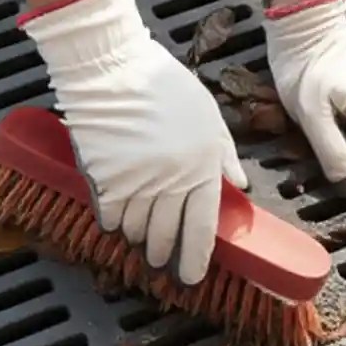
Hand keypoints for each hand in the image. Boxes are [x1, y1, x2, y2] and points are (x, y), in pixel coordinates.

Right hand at [21, 0, 247, 284]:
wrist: (111, 68)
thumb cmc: (162, 85)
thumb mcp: (208, 115)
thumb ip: (223, 154)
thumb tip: (240, 185)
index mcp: (201, 166)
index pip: (202, 226)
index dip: (197, 257)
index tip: (192, 277)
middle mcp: (171, 181)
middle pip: (166, 235)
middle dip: (163, 254)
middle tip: (160, 262)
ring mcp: (136, 182)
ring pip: (136, 230)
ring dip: (137, 239)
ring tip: (138, 240)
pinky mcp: (105, 179)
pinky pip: (110, 216)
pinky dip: (113, 223)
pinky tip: (116, 220)